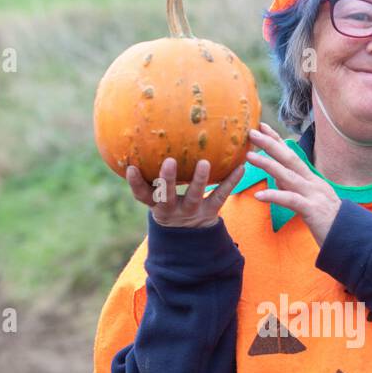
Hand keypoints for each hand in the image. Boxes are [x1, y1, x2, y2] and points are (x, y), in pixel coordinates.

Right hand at [125, 155, 245, 227]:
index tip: (131, 168)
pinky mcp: (210, 212)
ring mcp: (191, 212)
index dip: (136, 183)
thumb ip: (149, 174)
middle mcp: (171, 209)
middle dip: (167, 180)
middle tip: (169, 161)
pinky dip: (230, 182)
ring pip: (194, 197)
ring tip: (204, 162)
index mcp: (155, 203)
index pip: (141, 194)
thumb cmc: (169, 202)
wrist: (189, 234)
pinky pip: (220, 196)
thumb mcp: (156, 194)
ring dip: (199, 180)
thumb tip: (139, 139)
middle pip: (167, 196)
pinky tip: (240, 167)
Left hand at [246, 122, 341, 246]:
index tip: (262, 127)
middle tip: (252, 132)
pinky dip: (275, 197)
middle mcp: (313, 182)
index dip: (277, 140)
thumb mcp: (310, 199)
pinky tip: (259, 196)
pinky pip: (291, 201)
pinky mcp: (312, 210)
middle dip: (270, 144)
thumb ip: (294, 187)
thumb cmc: (328, 221)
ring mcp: (313, 195)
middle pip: (289, 158)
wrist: (348, 237)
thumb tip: (277, 177)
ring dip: (268, 165)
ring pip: (288, 176)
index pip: (292, 154)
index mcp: (311, 179)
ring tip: (249, 157)